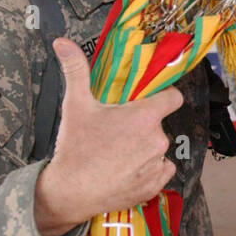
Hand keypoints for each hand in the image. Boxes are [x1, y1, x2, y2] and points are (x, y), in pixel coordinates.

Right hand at [33, 38, 182, 235]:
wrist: (70, 192)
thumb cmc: (76, 148)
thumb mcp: (75, 105)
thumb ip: (75, 71)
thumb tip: (62, 42)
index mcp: (145, 117)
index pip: (173, 97)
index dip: (163, 95)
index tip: (148, 99)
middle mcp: (158, 139)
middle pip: (158, 124)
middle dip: (142, 125)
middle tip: (117, 130)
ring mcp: (158, 164)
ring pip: (157, 148)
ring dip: (143, 148)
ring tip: (117, 153)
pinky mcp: (155, 185)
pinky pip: (160, 170)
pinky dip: (147, 169)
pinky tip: (126, 169)